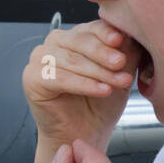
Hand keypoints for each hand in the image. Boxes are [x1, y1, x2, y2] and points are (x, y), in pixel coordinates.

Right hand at [23, 20, 142, 152]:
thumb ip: (125, 52)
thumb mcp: (120, 74)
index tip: (121, 40)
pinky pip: (59, 77)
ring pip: (70, 58)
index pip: (90, 27)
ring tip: (116, 82)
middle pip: (79, 40)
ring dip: (96, 71)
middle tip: (120, 64)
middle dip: (103, 53)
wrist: (85, 134)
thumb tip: (131, 32)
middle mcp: (55, 43)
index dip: (106, 33)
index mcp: (76, 36)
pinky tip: (101, 90)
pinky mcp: (32, 78)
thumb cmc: (100, 105)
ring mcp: (40, 59)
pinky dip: (83, 84)